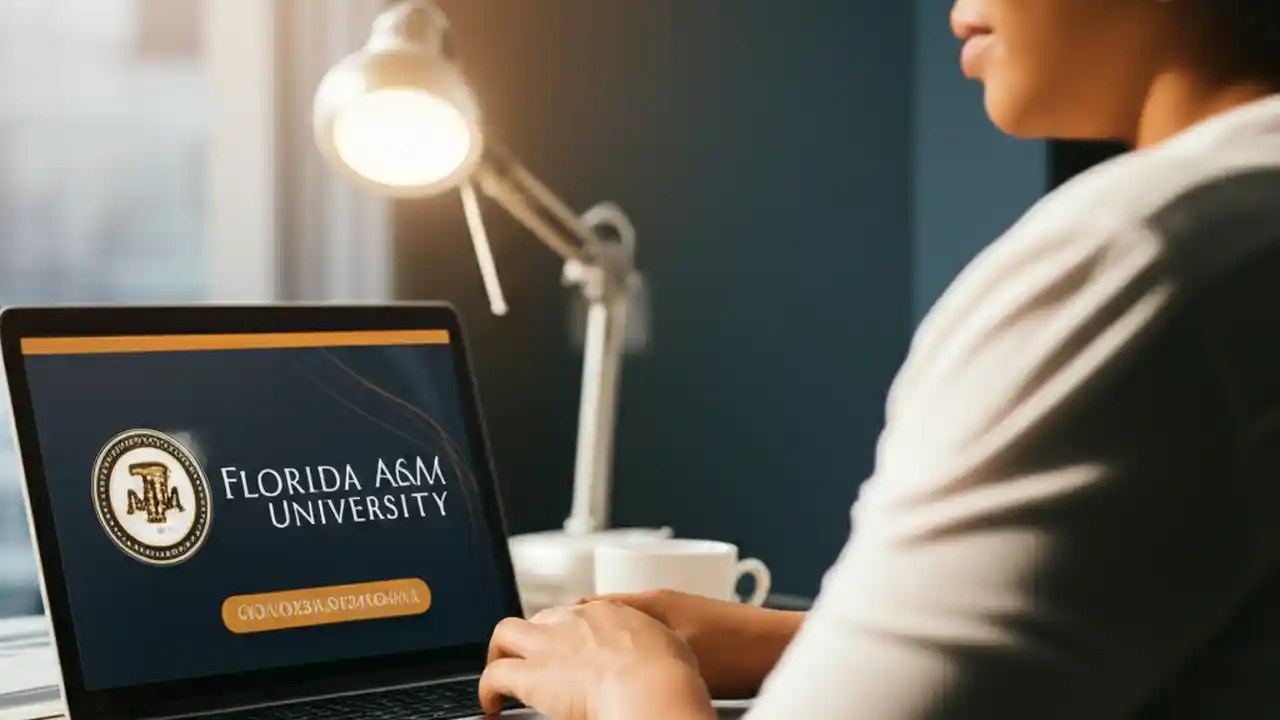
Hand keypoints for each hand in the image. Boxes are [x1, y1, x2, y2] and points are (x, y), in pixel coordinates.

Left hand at [480, 601, 714, 719]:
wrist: (651, 685)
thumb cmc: (668, 672)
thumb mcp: (670, 644)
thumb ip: (655, 644)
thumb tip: (660, 654)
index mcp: (608, 613)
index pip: (577, 614)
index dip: (570, 632)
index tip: (572, 649)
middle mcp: (573, 621)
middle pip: (539, 617)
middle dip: (533, 636)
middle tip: (534, 660)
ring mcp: (548, 644)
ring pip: (505, 632)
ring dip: (500, 651)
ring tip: (501, 675)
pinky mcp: (531, 675)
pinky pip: (494, 675)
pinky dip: (487, 689)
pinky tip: (491, 705)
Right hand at [578, 590, 804, 698]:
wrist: (780, 647)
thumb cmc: (736, 651)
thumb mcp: (676, 654)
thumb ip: (633, 651)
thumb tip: (597, 662)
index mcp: (650, 603)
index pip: (591, 607)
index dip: (564, 625)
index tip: (545, 640)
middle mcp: (659, 603)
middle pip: (604, 613)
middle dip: (581, 633)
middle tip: (560, 654)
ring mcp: (675, 614)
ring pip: (626, 625)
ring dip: (607, 641)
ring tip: (590, 663)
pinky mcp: (691, 629)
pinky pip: (646, 634)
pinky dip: (632, 647)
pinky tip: (634, 668)